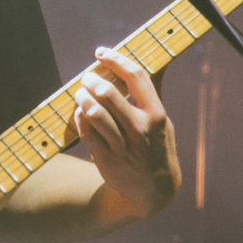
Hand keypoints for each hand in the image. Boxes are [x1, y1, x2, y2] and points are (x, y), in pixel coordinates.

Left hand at [72, 46, 180, 212]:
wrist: (154, 189)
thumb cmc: (156, 147)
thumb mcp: (163, 122)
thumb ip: (152, 94)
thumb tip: (154, 60)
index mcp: (157, 114)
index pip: (136, 77)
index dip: (116, 60)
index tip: (101, 53)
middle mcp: (140, 128)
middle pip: (109, 94)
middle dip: (92, 81)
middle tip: (86, 78)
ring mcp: (123, 145)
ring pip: (94, 113)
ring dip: (82, 98)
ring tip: (80, 93)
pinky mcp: (107, 159)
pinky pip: (86, 132)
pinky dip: (79, 118)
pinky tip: (79, 112)